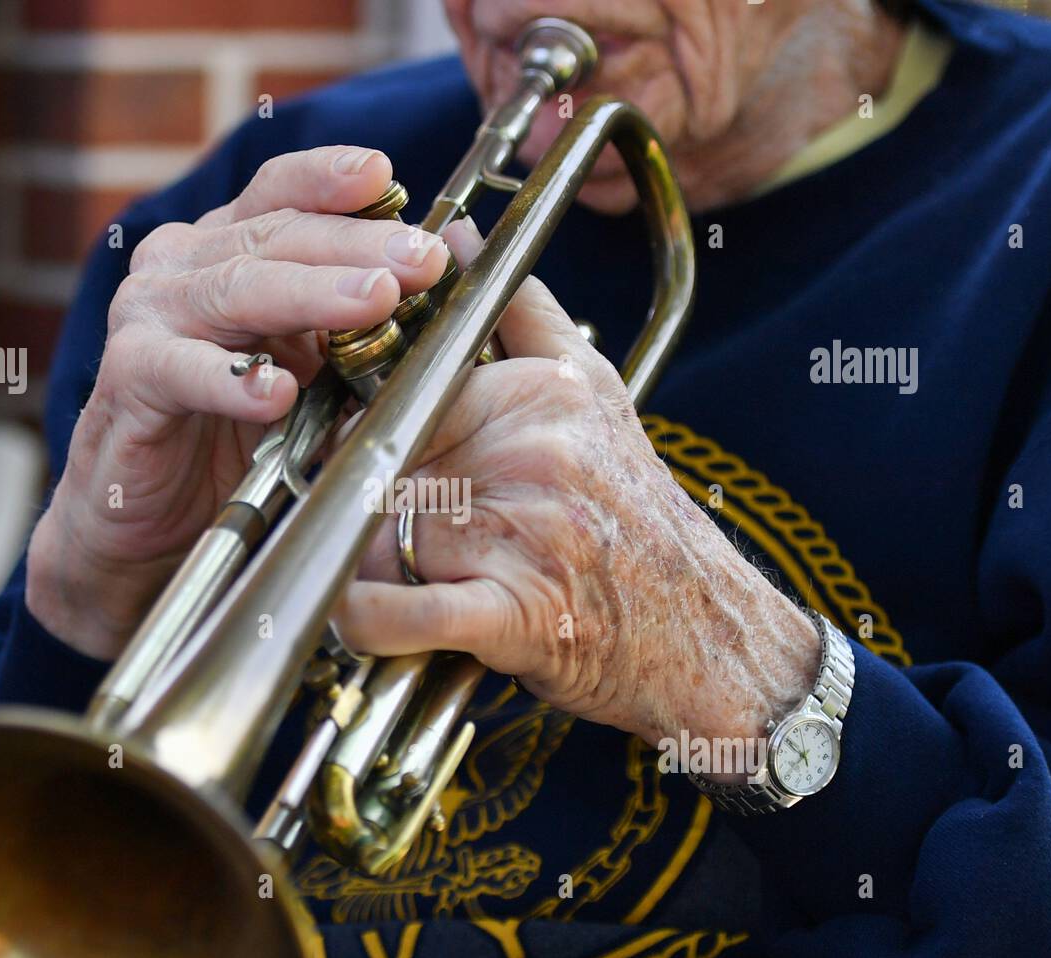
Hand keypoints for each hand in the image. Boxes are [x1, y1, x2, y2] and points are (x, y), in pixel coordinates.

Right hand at [27, 146, 449, 659]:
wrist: (145, 514)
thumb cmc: (229, 431)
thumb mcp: (303, 367)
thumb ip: (347, 327)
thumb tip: (434, 290)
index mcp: (227, 251)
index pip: (279, 196)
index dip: (329, 179)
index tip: (386, 176)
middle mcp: (182, 267)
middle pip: (274, 236)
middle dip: (356, 243)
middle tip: (421, 257)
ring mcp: (148, 317)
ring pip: (235, 289)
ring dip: (310, 294)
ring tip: (375, 299)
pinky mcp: (129, 380)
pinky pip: (181, 371)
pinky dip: (230, 381)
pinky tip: (276, 393)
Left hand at [334, 219, 818, 749]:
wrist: (704, 628)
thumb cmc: (634, 513)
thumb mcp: (592, 391)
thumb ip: (523, 312)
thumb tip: (465, 237)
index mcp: (541, 391)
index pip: (407, 384)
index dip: (368, 420)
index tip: (355, 442)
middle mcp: (533, 451)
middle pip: (385, 456)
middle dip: (357, 490)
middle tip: (357, 515)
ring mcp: (527, 532)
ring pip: (383, 529)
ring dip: (357, 557)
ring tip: (372, 571)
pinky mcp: (518, 614)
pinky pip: (410, 611)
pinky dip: (365, 620)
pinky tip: (346, 617)